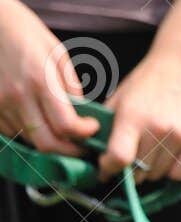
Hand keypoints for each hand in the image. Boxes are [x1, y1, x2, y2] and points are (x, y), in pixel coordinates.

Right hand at [0, 0, 98, 154]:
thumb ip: (71, 86)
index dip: (85, 134)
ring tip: (61, 132)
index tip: (92, 128)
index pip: (66, 126)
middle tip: (82, 146)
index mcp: (40, 80)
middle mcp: (19, 96)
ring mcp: (2, 105)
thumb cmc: (25, 33)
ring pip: (32, 142)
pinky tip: (40, 122)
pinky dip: (32, 135)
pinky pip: (17, 135)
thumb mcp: (56, 52)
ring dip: (51, 142)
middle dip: (70, 151)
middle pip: (49, 144)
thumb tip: (82, 115)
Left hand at [99, 48, 180, 181]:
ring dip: (151, 170)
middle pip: (139, 172)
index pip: (119, 157)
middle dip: (130, 170)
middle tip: (131, 157)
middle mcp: (157, 128)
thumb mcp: (120, 99)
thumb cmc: (147, 83)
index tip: (105, 169)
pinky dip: (170, 169)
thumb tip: (96, 156)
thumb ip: (108, 128)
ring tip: (151, 149)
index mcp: (133, 116)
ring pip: (157, 176)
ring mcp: (179, 136)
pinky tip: (167, 152)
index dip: (109, 168)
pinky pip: (178, 174)